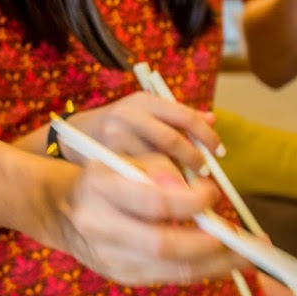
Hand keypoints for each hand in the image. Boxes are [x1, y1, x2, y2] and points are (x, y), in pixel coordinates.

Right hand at [37, 158, 241, 285]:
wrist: (59, 209)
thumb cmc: (104, 179)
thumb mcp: (123, 160)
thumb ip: (160, 169)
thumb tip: (195, 191)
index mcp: (99, 189)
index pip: (154, 202)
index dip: (192, 202)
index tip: (214, 194)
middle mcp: (100, 227)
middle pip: (164, 246)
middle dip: (212, 246)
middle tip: (245, 241)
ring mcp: (109, 257)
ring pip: (171, 270)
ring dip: (216, 265)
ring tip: (247, 258)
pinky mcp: (120, 275)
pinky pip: (169, 277)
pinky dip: (201, 271)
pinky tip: (224, 263)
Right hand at [63, 93, 221, 175]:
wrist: (77, 136)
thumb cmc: (122, 126)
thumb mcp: (147, 113)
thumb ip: (178, 117)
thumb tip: (212, 119)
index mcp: (144, 101)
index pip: (184, 115)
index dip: (206, 135)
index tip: (219, 152)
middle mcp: (129, 116)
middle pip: (172, 140)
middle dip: (194, 159)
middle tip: (207, 175)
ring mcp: (115, 138)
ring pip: (157, 161)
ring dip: (179, 177)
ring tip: (191, 188)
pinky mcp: (107, 159)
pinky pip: (141, 177)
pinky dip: (159, 187)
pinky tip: (170, 195)